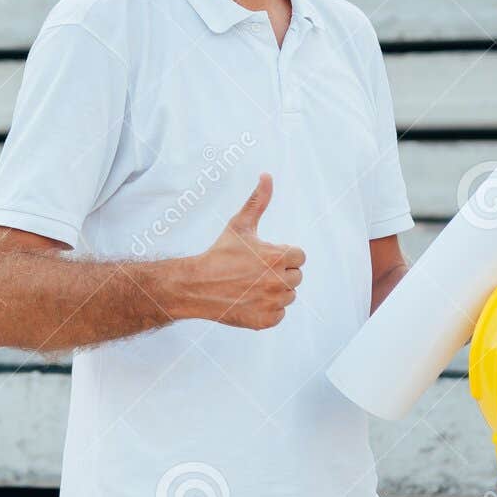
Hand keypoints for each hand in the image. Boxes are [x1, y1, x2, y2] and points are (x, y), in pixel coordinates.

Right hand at [168, 174, 306, 329]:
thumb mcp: (240, 225)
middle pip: (296, 277)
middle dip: (279, 272)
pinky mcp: (265, 321)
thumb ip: (258, 200)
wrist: (197, 285)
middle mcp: (279, 281)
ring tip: (251, 285)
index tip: (263, 255)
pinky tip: (249, 300)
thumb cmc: (219, 253)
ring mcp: (272, 303)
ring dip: (275, 291)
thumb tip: (267, 175)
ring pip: (288, 296)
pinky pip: (279, 314)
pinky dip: (267, 309)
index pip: (299, 256)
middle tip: (254, 271)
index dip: (282, 254)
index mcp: (278, 256)